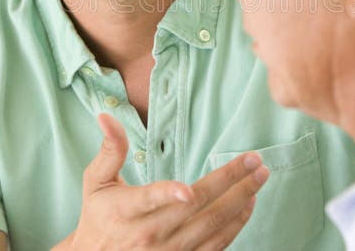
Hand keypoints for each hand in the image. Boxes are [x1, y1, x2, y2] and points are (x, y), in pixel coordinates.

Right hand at [52, 114, 268, 250]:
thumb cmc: (99, 216)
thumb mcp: (96, 182)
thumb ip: (109, 150)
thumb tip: (106, 116)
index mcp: (124, 211)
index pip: (148, 201)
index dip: (167, 195)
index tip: (187, 189)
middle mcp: (148, 235)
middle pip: (194, 208)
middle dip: (228, 182)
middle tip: (254, 161)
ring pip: (210, 227)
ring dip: (239, 201)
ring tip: (258, 178)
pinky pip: (215, 245)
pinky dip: (236, 225)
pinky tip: (248, 204)